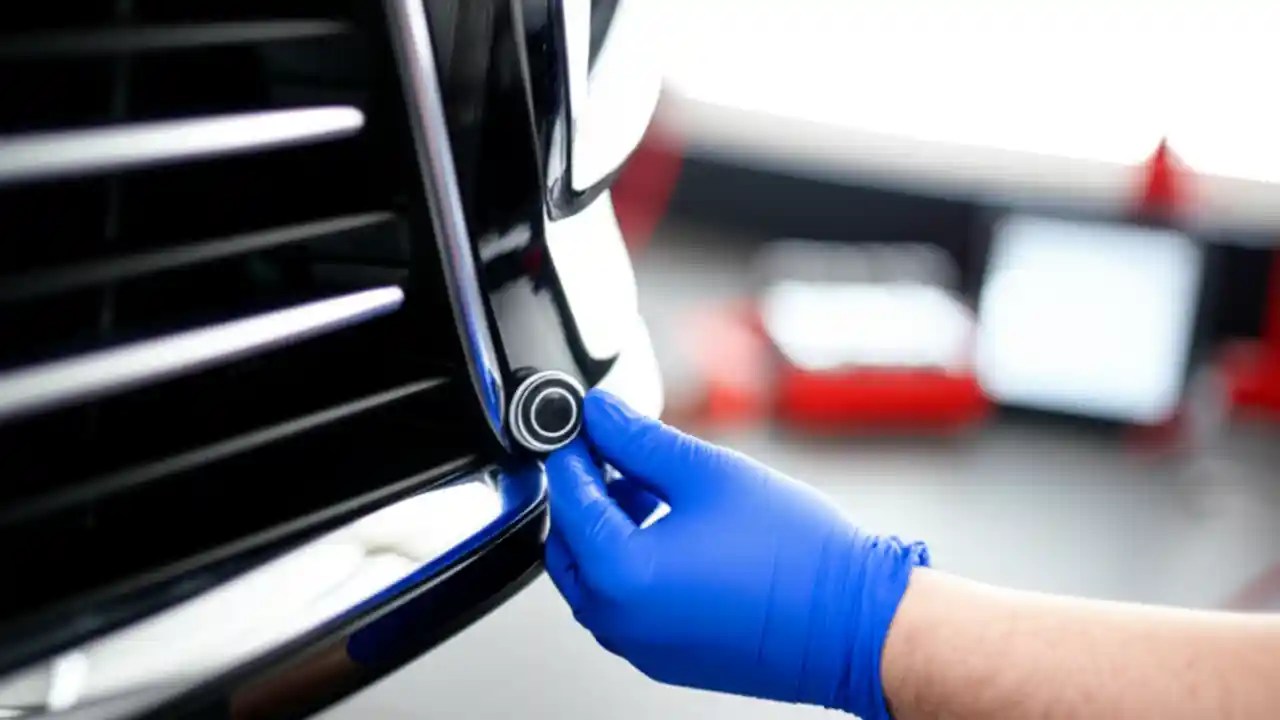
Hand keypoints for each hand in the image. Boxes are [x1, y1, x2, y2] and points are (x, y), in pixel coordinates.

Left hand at [544, 390, 927, 718]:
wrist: (855, 626)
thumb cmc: (797, 559)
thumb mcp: (709, 475)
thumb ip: (640, 440)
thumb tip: (602, 416)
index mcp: (619, 574)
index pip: (567, 498)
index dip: (571, 451)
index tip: (581, 424)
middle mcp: (618, 620)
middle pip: (568, 542)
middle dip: (583, 492)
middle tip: (611, 451)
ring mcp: (640, 645)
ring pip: (592, 576)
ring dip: (606, 528)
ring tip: (646, 488)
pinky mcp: (665, 656)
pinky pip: (623, 604)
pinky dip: (628, 564)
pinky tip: (668, 531)